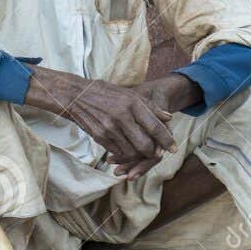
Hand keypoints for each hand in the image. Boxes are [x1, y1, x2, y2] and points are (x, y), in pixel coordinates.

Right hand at [25, 66, 178, 172]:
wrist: (77, 96)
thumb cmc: (106, 93)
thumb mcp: (130, 93)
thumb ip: (151, 107)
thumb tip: (169, 118)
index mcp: (133, 103)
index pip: (155, 127)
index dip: (167, 140)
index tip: (174, 149)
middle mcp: (122, 116)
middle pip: (145, 145)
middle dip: (153, 153)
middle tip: (157, 154)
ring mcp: (110, 128)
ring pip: (132, 152)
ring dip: (139, 156)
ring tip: (142, 153)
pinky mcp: (100, 137)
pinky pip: (118, 152)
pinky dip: (124, 155)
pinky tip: (126, 152)